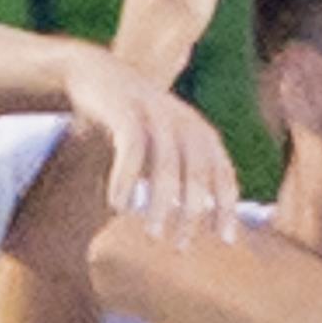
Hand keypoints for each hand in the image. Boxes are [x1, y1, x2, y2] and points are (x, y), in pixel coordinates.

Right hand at [60, 39, 239, 243]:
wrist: (94, 76)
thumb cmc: (134, 128)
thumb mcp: (165, 150)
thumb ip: (184, 178)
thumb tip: (199, 225)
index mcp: (201, 134)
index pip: (223, 175)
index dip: (227, 207)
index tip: (226, 240)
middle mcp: (184, 121)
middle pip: (198, 174)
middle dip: (192, 213)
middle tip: (181, 246)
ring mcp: (155, 112)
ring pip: (166, 164)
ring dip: (161, 203)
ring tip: (153, 234)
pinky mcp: (125, 108)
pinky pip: (131, 148)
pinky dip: (126, 179)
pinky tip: (118, 205)